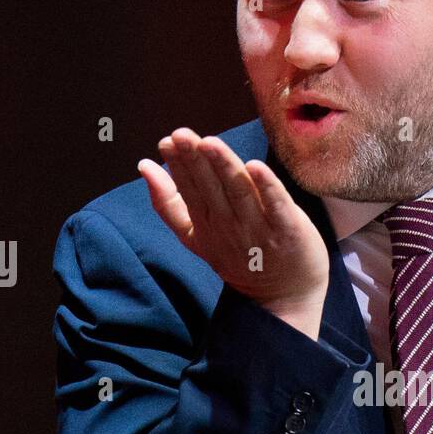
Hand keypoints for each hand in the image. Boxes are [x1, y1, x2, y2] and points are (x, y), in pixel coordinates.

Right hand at [138, 129, 328, 328]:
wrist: (281, 297)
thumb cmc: (239, 256)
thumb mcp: (195, 235)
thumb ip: (168, 203)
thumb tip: (144, 166)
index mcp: (205, 222)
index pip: (189, 189)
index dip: (178, 165)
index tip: (168, 142)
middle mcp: (229, 225)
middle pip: (210, 188)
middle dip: (195, 161)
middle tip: (182, 135)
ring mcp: (258, 229)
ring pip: (239, 192)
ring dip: (224, 166)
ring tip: (209, 143)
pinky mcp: (288, 231)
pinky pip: (277, 206)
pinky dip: (267, 187)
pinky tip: (255, 166)